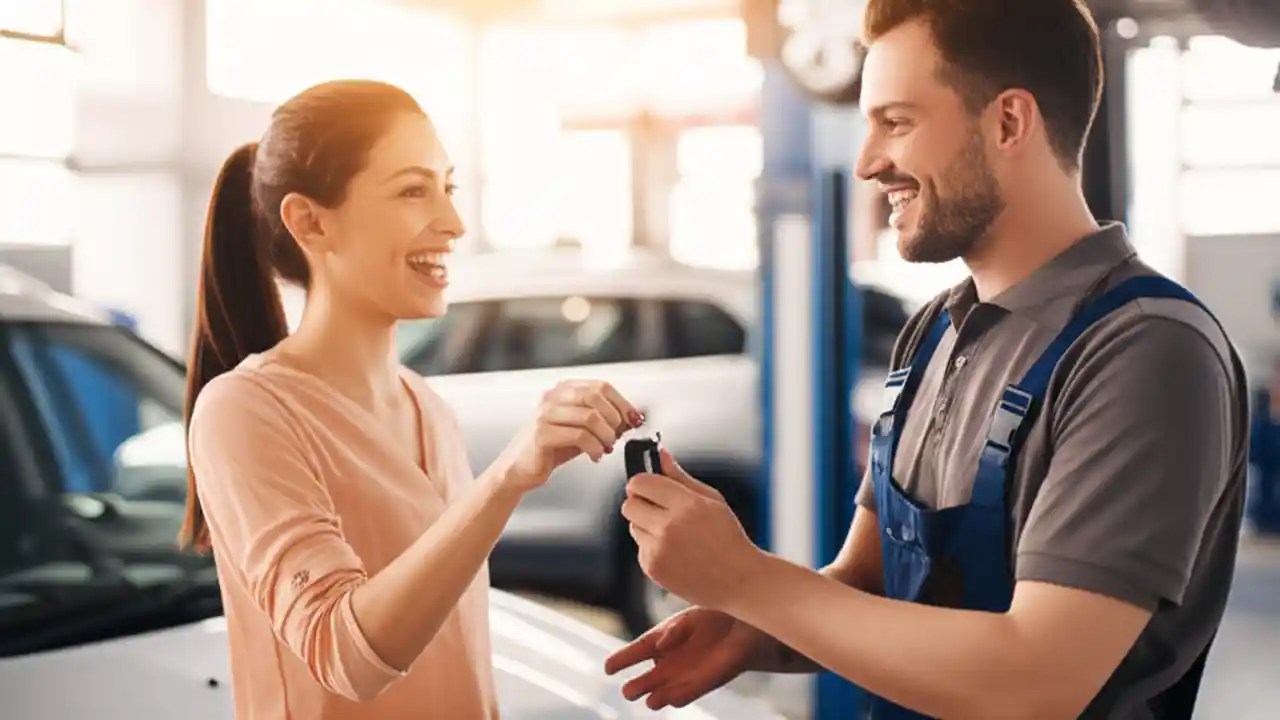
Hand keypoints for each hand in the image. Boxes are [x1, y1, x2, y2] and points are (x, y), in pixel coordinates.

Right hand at [495, 380, 641, 492]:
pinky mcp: (542, 434)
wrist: (520, 468)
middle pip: (596, 396)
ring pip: (591, 416)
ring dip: (606, 436)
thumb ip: (604, 420)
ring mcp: (545, 414)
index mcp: (563, 390)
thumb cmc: (551, 448)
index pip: (601, 386)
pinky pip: (580, 436)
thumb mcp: (582, 429)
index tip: (635, 418)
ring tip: (605, 448)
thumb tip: (632, 417)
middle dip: (614, 418)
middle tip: (616, 436)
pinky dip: (595, 448)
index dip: (623, 403)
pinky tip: (595, 456)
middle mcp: (553, 397)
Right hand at [604, 606, 762, 709]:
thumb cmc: (712, 619)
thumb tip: (661, 644)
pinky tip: (669, 700)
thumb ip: (673, 631)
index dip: (622, 659)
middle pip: (649, 677)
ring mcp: (685, 674)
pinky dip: (679, 696)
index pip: (637, 650)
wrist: (742, 627)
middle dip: (639, 686)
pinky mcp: (704, 682)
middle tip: (627, 692)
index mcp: (661, 641)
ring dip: (658, 696)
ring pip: (666, 690)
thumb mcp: (689, 619)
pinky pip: (688, 692)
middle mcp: (669, 661)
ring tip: (649, 701)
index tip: (607, 668)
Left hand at [621, 450, 761, 609]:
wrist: (738, 580)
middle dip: (640, 502)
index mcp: (686, 505)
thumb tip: (660, 455)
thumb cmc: (728, 537)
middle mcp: (668, 527)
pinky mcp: (652, 567)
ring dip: (646, 525)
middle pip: (629, 504)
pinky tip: (675, 551)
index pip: (640, 483)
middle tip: (657, 507)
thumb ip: (680, 477)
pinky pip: (640, 547)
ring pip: (633, 526)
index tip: (648, 485)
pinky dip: (652, 546)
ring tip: (673, 533)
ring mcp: (658, 550)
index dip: (641, 482)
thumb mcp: (711, 500)